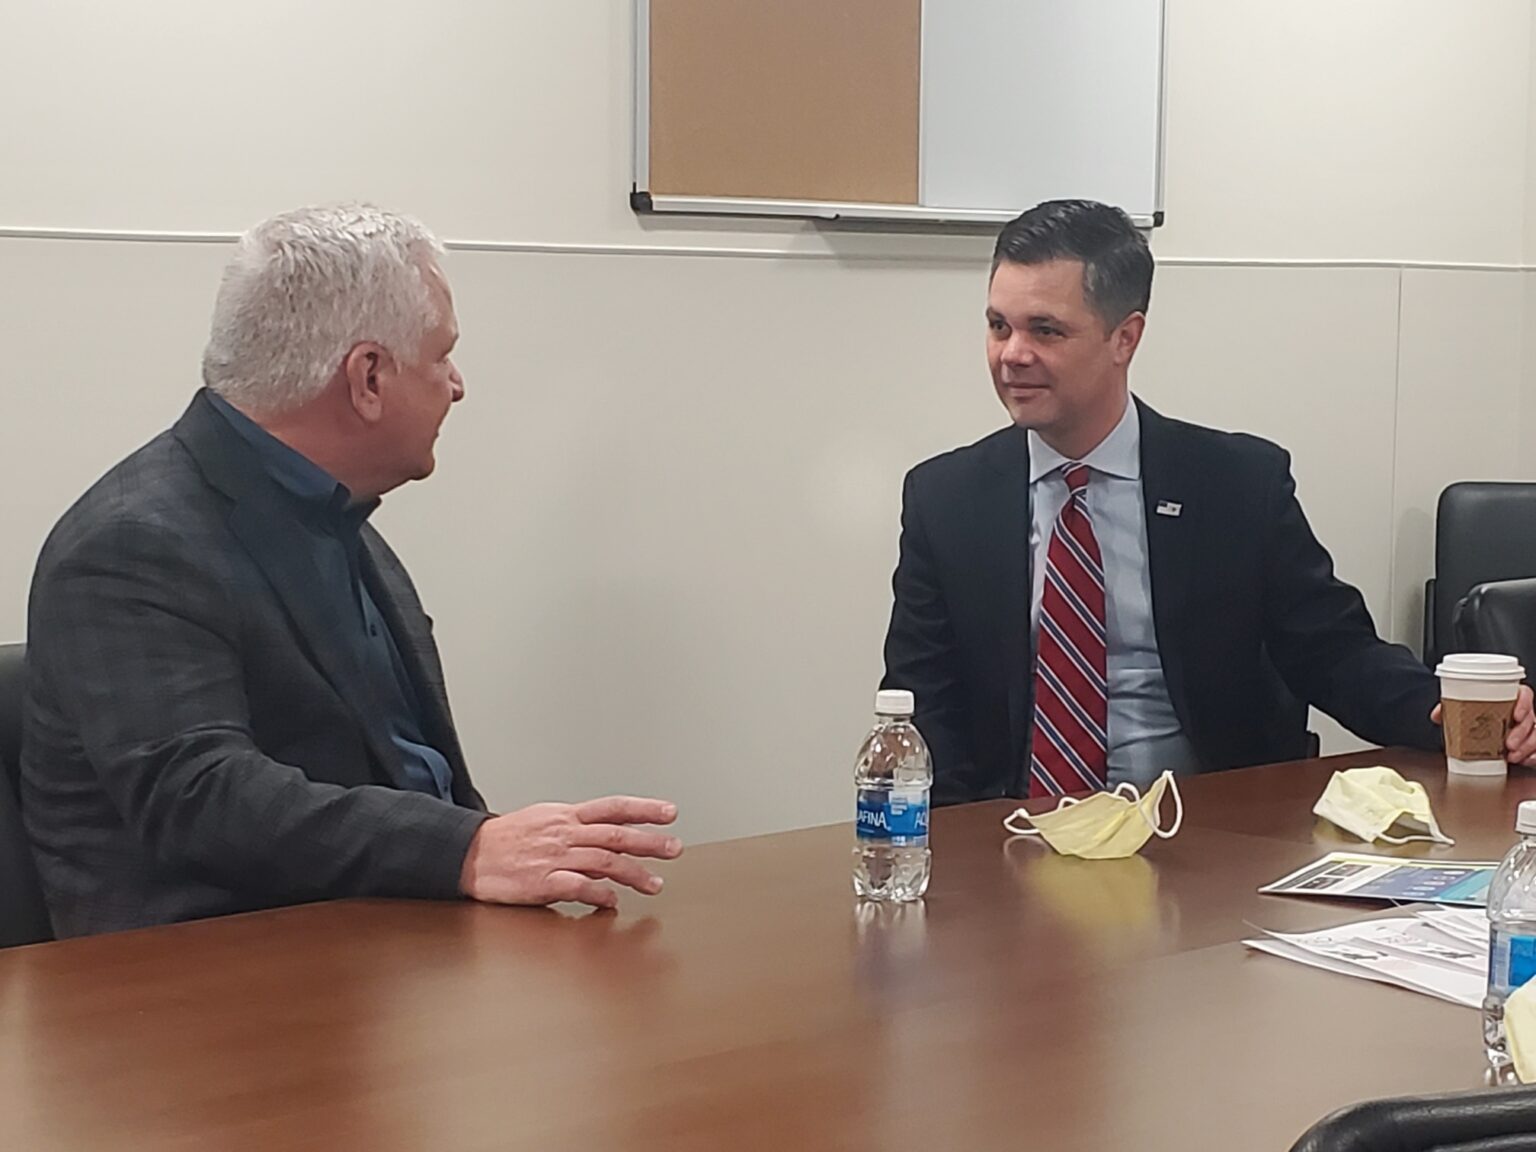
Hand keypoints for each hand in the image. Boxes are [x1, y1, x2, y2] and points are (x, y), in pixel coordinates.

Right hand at [459, 796, 681, 908]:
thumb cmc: (507, 839)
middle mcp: (565, 834)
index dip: (644, 809)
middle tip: (674, 848)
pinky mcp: (543, 883)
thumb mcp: (545, 819)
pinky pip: (577, 887)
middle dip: (649, 842)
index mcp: (567, 816)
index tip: (670, 812)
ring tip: (654, 883)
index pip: (614, 807)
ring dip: (633, 873)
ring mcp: (555, 858)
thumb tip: (608, 833)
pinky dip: (599, 894)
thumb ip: (578, 826)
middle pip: (615, 835)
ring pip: (603, 861)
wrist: (469, 854)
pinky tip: (613, 901)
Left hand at [1430, 685, 1535, 765]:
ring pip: (1535, 735)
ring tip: (1512, 756)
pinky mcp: (1529, 743)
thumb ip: (1451, 709)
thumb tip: (1437, 715)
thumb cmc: (1476, 714)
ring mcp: (1527, 728)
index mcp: (1509, 698)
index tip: (1516, 715)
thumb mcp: (1463, 709)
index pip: (1524, 694)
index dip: (1524, 703)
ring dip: (1527, 747)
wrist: (1478, 729)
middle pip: (1530, 719)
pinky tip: (1524, 760)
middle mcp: (1521, 712)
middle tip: (1509, 744)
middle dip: (1522, 733)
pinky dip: (1532, 756)